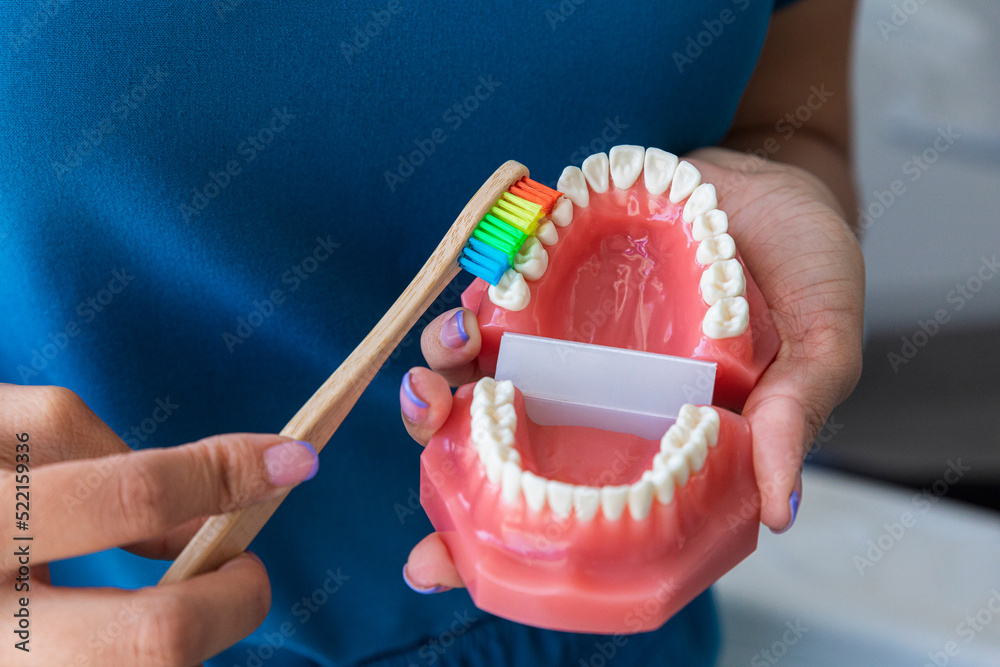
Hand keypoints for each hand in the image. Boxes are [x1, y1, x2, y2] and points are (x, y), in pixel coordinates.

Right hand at [0, 384, 319, 665]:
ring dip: (189, 638)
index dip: (226, 473)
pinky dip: (142, 659)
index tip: (293, 459)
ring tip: (187, 597)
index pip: (130, 495)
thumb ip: (91, 451)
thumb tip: (189, 531)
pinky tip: (129, 623)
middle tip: (246, 566)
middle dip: (233, 602)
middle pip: (153, 642)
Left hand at [399, 148, 863, 588]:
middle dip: (444, 444)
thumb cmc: (805, 265)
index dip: (501, 542)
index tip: (438, 567)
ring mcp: (567, 336)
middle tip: (430, 420)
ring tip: (444, 359)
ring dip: (443, 369)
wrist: (778, 173)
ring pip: (481, 369)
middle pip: (499, 441)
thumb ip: (798, 416)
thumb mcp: (822, 340)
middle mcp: (595, 395)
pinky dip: (471, 301)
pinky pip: (496, 292)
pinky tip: (470, 304)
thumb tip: (781, 510)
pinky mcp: (553, 273)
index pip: (569, 509)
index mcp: (649, 435)